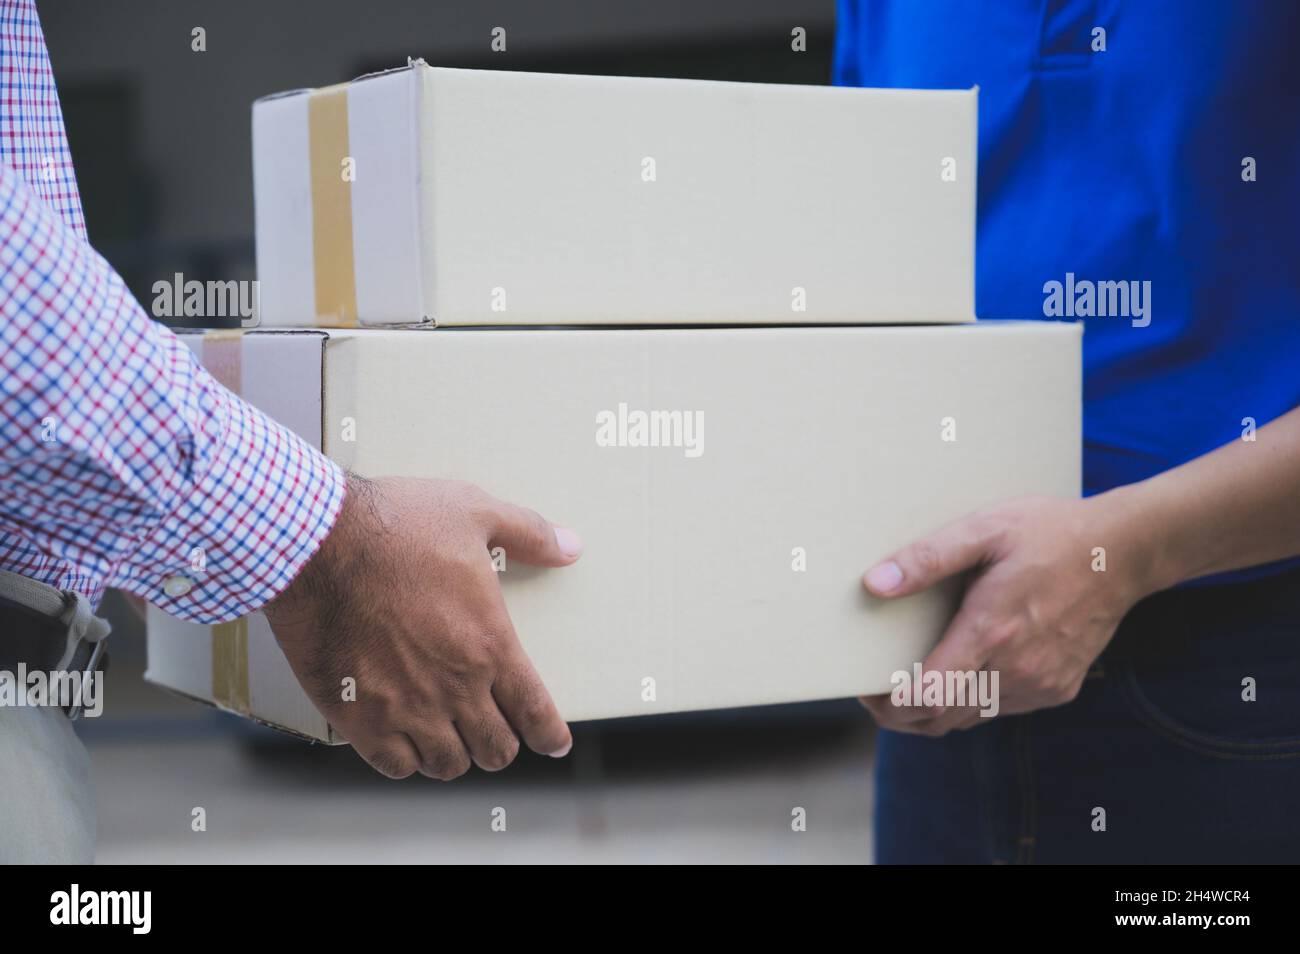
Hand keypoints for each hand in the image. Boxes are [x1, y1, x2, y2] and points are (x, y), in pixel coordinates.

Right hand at [264, 474, 582, 778]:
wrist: (317, 542)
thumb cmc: (395, 524)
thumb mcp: (475, 512)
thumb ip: (529, 533)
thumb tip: (571, 547)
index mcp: (489, 644)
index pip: (534, 712)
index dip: (549, 735)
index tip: (554, 743)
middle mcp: (455, 687)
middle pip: (495, 749)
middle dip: (501, 744)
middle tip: (494, 731)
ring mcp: (406, 708)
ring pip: (447, 765)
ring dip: (454, 755)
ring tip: (450, 738)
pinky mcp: (359, 717)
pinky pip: (394, 766)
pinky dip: (405, 760)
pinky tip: (403, 742)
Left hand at [858, 492, 1153, 735]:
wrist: (1123, 551)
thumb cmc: (1049, 533)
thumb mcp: (984, 529)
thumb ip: (927, 558)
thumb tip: (874, 583)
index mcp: (992, 632)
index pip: (927, 696)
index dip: (889, 703)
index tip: (866, 690)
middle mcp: (1017, 669)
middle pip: (941, 718)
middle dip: (901, 714)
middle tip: (876, 693)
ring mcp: (1040, 684)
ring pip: (970, 718)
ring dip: (935, 710)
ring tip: (907, 685)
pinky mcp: (1057, 689)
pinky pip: (1000, 709)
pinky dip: (971, 702)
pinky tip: (958, 674)